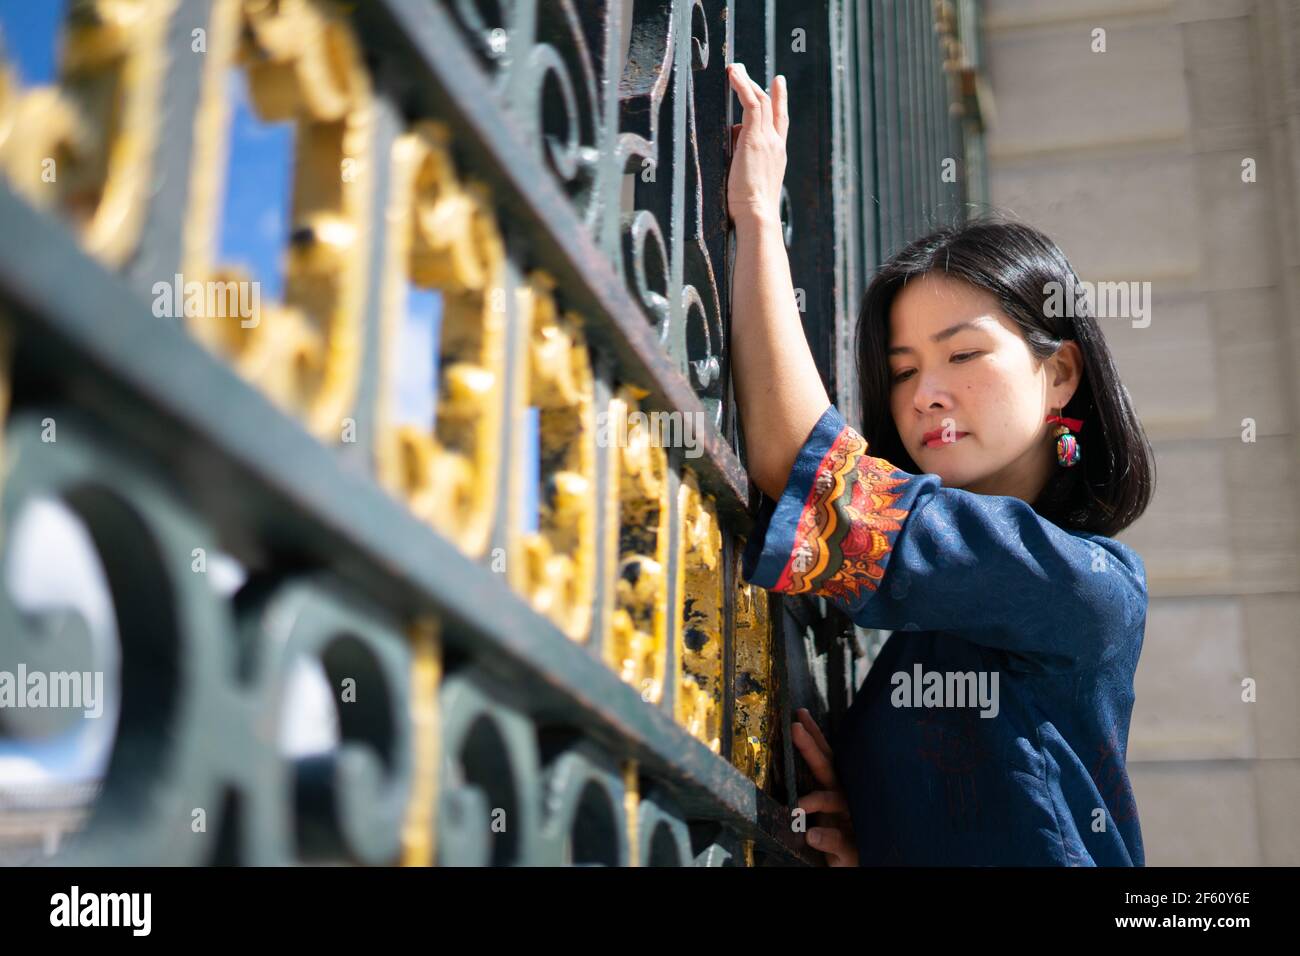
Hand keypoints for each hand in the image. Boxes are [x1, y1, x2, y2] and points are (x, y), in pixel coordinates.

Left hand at [725, 62, 787, 227]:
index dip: (779, 100)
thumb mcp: (748, 179)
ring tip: (734, 68)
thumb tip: (733, 138)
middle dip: (758, 86)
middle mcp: (776, 144)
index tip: (777, 83)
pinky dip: (742, 86)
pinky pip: (750, 103)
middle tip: (744, 71)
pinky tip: (733, 75)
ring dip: (746, 81)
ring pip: (760, 101)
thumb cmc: (749, 208)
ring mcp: (767, 140)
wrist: (757, 215)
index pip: (780, 121)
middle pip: (770, 107)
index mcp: (777, 155)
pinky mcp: (755, 138)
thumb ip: (744, 158)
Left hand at [792, 707, 858, 866]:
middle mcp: (844, 800)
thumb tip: (794, 758)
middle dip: (811, 749)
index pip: (825, 758)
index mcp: (836, 790)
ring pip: (835, 803)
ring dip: (815, 800)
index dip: (814, 736)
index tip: (800, 714)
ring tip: (796, 806)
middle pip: (828, 770)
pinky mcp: (851, 849)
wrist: (856, 865)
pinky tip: (812, 835)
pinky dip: (826, 837)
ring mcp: (849, 822)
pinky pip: (839, 841)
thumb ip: (813, 790)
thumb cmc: (839, 837)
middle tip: (795, 729)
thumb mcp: (825, 811)